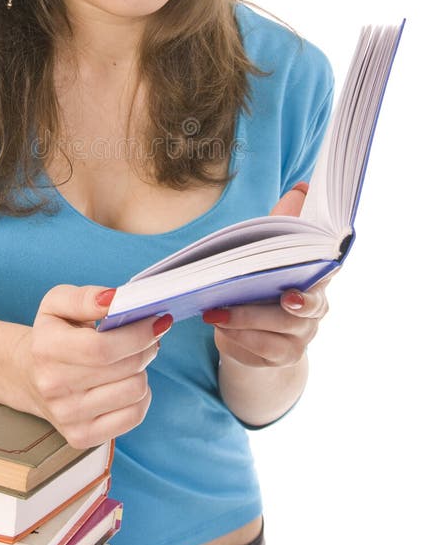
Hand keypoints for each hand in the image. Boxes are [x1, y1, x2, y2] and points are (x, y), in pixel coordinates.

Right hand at [10, 284, 171, 448]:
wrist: (28, 374)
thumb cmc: (52, 334)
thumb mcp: (58, 303)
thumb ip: (86, 297)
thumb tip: (114, 300)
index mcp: (46, 348)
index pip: (102, 348)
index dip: (136, 334)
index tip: (154, 321)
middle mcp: (53, 386)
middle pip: (124, 369)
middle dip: (146, 347)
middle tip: (149, 335)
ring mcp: (66, 416)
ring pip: (134, 391)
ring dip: (143, 370)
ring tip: (133, 359)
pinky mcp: (81, 437)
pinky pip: (133, 416)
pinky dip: (140, 397)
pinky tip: (128, 382)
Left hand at [202, 183, 330, 367]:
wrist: (255, 331)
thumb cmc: (261, 279)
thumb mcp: (268, 248)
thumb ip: (284, 221)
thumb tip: (304, 188)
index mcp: (317, 276)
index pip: (328, 271)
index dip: (322, 273)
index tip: (303, 279)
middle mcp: (317, 307)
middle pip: (308, 305)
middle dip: (292, 302)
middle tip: (281, 298)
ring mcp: (302, 335)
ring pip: (283, 329)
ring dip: (248, 319)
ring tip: (217, 310)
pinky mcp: (284, 356)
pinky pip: (264, 348)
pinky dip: (240, 336)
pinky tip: (219, 325)